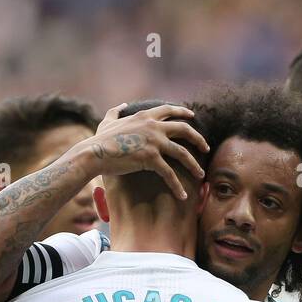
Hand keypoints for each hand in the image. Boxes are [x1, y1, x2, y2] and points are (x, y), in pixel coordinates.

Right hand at [84, 103, 209, 198]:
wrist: (95, 153)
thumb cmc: (100, 140)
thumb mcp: (108, 121)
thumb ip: (116, 111)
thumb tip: (122, 105)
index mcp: (146, 116)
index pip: (170, 111)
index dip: (183, 112)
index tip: (193, 116)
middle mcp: (154, 126)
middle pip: (184, 130)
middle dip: (198, 139)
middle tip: (206, 148)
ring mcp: (154, 142)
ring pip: (182, 153)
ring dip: (194, 165)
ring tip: (201, 174)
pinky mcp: (151, 158)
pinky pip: (170, 174)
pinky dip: (178, 186)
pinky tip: (183, 196)